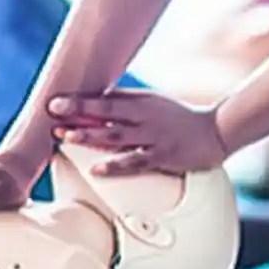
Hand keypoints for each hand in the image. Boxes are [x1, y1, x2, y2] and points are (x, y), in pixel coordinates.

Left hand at [47, 89, 229, 175]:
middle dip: (78, 113)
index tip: (55, 101)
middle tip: (54, 113)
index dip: (79, 101)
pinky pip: (134, 162)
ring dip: (89, 137)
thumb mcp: (152, 101)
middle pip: (106, 114)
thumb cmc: (178, 116)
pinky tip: (96, 169)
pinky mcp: (162, 157)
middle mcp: (145, 117)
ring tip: (66, 137)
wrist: (214, 131)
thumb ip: (125, 101)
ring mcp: (153, 138)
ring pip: (116, 137)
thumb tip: (95, 99)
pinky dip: (114, 166)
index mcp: (141, 102)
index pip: (104, 100)